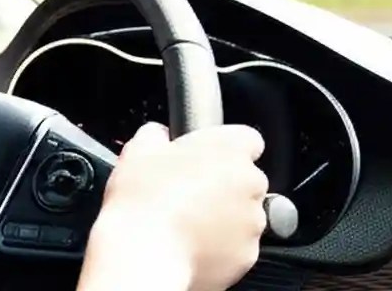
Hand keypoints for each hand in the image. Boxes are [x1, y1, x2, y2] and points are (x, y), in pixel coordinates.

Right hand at [78, 123, 267, 290]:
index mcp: (230, 150)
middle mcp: (250, 184)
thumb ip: (157, 135)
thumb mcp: (139, 149)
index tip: (206, 155)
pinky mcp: (247, 256)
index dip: (225, 146)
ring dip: (222, 215)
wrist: (145, 254)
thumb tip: (158, 137)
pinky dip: (219, 246)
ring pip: (242, 214)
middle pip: (245, 178)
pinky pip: (237, 246)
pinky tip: (189, 244)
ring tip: (184, 221)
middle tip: (188, 190)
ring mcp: (252, 223)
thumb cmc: (144, 200)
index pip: (248, 139)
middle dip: (223, 184)